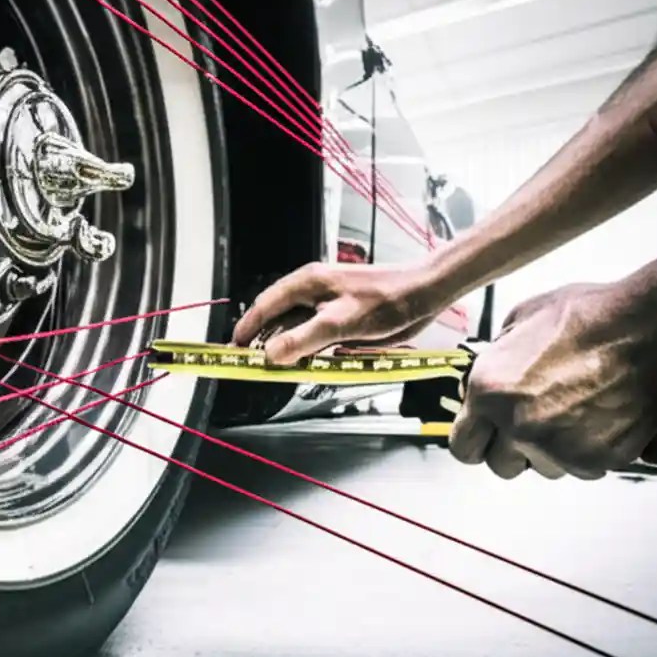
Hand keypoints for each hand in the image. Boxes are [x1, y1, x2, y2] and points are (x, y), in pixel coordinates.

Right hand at [231, 262, 439, 363]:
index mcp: (305, 284)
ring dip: (288, 350)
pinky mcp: (341, 319)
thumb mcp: (340, 323)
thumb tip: (269, 356)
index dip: (246, 329)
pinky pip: (316, 337)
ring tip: (279, 372)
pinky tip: (310, 366)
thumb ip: (302, 340)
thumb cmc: (385, 301)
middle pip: (277, 320)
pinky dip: (309, 352)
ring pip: (296, 330)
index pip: (263, 306)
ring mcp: (327, 306)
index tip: (232, 351)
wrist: (424, 294)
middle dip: (264, 343)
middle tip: (253, 367)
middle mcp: (312, 292)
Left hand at [449, 282, 656, 479]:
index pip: (463, 446)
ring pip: (544, 468)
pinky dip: (589, 451)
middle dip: (516, 449)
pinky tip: (600, 418)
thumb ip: (497, 359)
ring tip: (576, 413)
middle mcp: (515, 424)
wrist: (651, 328)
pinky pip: (582, 469)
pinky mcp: (594, 459)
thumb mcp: (521, 319)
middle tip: (538, 424)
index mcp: (487, 389)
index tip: (489, 438)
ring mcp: (554, 446)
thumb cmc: (590, 316)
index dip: (478, 441)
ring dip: (554, 450)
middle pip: (501, 465)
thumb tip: (491, 380)